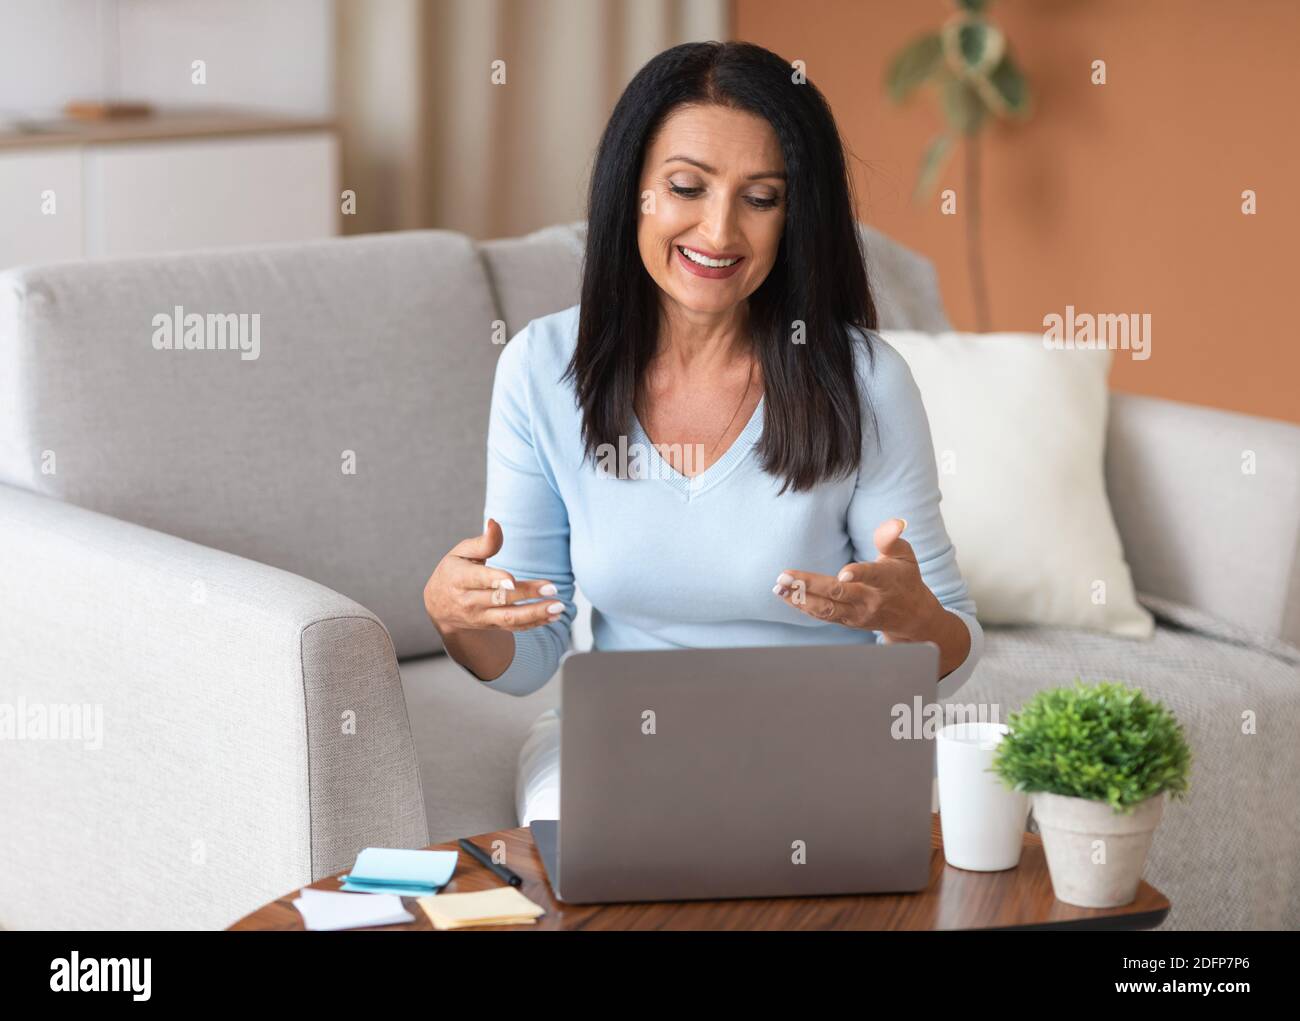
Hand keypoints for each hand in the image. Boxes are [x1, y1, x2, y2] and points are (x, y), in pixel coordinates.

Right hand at [423, 518, 565, 636]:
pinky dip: (535, 623)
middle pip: (500, 599)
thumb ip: (482, 542)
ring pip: (509, 618)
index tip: (512, 580)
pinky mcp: (491, 626)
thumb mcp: (461, 553)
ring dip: (536, 614)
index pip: (478, 580)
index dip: (494, 580)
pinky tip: (553, 616)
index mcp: (460, 578)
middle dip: (527, 594)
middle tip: (552, 588)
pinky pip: (514, 628)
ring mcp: (481, 617)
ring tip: (558, 608)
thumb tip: (495, 523)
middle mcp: (469, 601)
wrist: (439, 605)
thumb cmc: (454, 571)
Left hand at [771, 518, 942, 641]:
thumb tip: (896, 522)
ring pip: (826, 609)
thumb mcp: (904, 555)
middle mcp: (870, 600)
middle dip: (810, 585)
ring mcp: (857, 614)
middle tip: (785, 576)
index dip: (858, 574)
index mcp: (886, 581)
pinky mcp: (847, 622)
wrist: (911, 616)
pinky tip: (785, 595)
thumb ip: (891, 538)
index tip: (843, 573)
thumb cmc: (904, 577)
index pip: (872, 576)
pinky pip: (823, 615)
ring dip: (800, 598)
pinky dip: (802, 606)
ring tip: (778, 586)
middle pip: (838, 594)